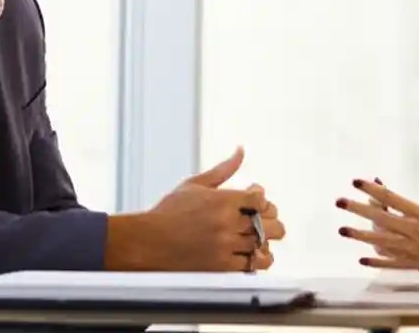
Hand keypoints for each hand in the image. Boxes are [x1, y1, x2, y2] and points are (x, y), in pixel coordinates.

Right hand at [144, 147, 285, 270]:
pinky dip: (255, 260)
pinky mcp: (222, 268)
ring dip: (263, 241)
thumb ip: (223, 169)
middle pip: (270, 224)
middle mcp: (227, 224)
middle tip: (260, 220)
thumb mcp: (195, 185)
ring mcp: (225, 247)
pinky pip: (253, 266)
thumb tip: (241, 150)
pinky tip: (248, 253)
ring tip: (255, 238)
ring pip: (264, 246)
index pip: (261, 199)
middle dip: (269, 220)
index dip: (261, 199)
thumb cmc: (169, 212)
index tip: (253, 201)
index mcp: (222, 200)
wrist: (149, 242)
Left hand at [336, 178, 418, 277]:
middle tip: (340, 201)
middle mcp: (416, 231)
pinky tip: (362, 258)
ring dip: (359, 235)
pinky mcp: (416, 266)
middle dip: (358, 209)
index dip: (372, 189)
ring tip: (343, 229)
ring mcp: (414, 250)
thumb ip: (411, 211)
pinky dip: (376, 262)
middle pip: (381, 217)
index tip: (356, 181)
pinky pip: (391, 264)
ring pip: (380, 241)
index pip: (392, 197)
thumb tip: (387, 201)